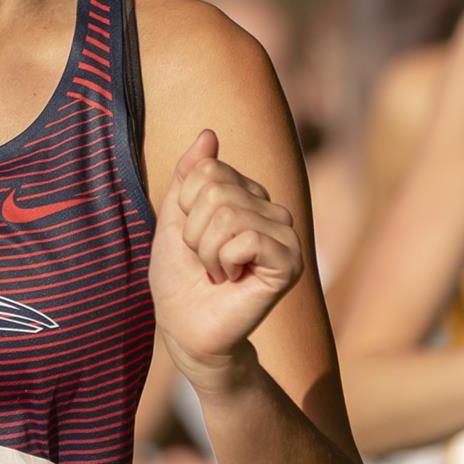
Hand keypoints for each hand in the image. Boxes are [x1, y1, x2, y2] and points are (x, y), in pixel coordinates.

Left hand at [150, 130, 303, 391]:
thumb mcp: (174, 218)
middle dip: (194, 231)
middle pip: (216, 188)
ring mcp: (286, 235)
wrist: (186, 330)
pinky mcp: (290, 262)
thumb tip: (209, 133)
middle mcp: (272, 211)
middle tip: (206, 262)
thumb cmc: (179, 278)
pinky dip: (224, 261)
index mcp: (248, 197)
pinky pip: (246, 238)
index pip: (207, 169)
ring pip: (228, 212)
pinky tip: (232, 280)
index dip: (185, 207)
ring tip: (218, 273)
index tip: (193, 240)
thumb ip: (190, 175)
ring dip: (207, 250)